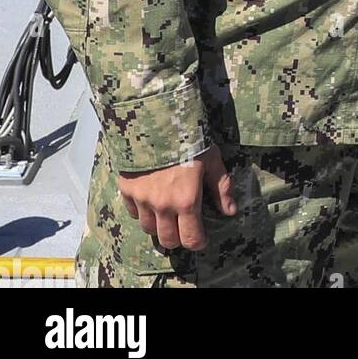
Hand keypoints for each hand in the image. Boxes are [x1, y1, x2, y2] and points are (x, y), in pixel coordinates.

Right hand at [118, 144, 236, 250]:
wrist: (157, 116)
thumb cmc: (190, 136)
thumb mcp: (212, 159)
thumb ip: (220, 187)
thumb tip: (230, 211)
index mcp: (187, 200)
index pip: (191, 238)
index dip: (198, 242)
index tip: (202, 237)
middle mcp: (163, 205)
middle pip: (168, 240)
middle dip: (178, 237)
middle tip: (184, 226)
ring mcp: (142, 199)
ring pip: (148, 228)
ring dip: (159, 225)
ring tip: (167, 212)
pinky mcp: (126, 189)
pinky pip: (133, 211)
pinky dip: (142, 210)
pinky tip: (150, 198)